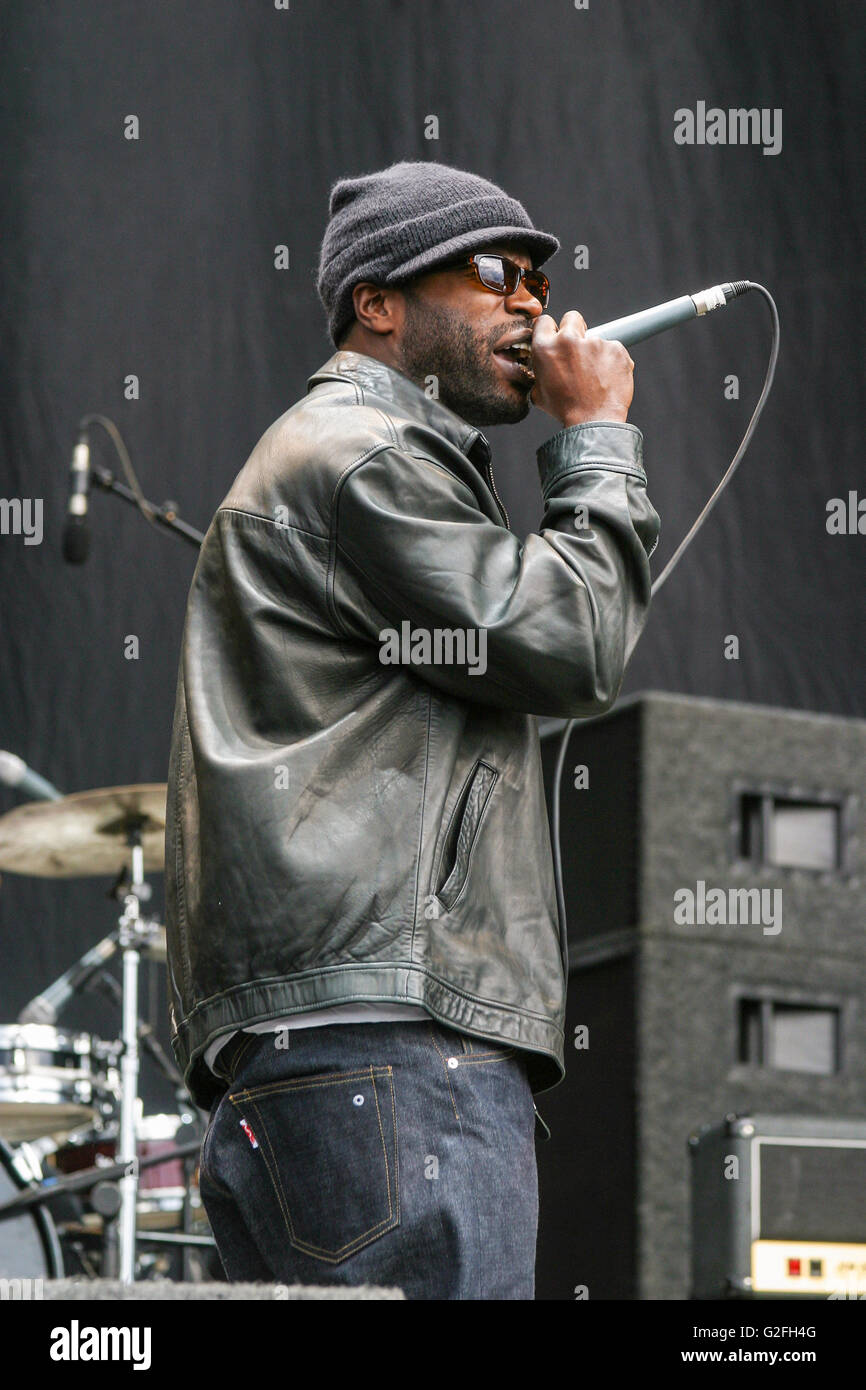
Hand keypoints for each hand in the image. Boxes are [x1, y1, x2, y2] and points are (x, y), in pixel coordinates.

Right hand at [529, 310, 634, 426]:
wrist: (594, 422)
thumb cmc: (566, 410)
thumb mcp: (540, 393)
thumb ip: (541, 372)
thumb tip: (544, 367)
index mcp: (545, 348)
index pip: (544, 321)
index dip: (550, 330)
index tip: (556, 337)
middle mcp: (569, 339)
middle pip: (573, 318)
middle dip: (575, 330)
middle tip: (578, 352)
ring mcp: (595, 342)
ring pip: (595, 338)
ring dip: (595, 352)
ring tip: (594, 377)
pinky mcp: (616, 348)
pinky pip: (613, 349)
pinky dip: (612, 361)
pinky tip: (607, 379)